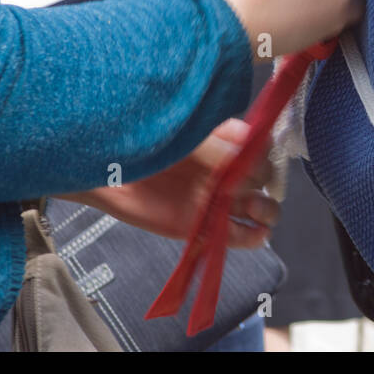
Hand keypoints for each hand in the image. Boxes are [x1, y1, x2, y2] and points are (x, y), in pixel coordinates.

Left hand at [59, 119, 278, 242]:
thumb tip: (250, 147)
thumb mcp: (184, 136)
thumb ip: (216, 143)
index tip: (253, 153)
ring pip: (261, 209)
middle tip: (242, 181)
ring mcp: (216, 200)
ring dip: (266, 210)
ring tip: (253, 209)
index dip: (263, 150)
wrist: (108, 174)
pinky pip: (238, 236)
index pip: (262, 145)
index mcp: (224, 142)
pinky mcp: (202, 227)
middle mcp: (225, 171)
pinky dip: (253, 237)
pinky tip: (255, 232)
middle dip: (263, 180)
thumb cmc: (145, 145)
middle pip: (265, 178)